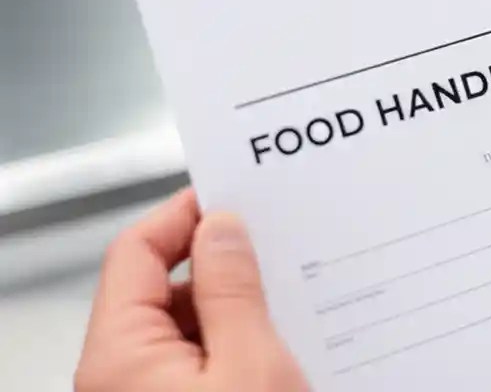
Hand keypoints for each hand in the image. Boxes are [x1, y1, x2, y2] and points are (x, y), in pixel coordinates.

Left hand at [75, 189, 307, 391]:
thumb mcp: (253, 364)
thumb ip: (233, 291)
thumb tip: (221, 229)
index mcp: (119, 354)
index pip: (135, 251)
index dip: (184, 216)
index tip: (236, 200)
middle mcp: (116, 375)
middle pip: (160, 288)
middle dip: (221, 268)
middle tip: (278, 254)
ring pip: (183, 327)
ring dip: (233, 312)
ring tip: (290, 309)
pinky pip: (196, 361)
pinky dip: (234, 347)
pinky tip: (279, 349)